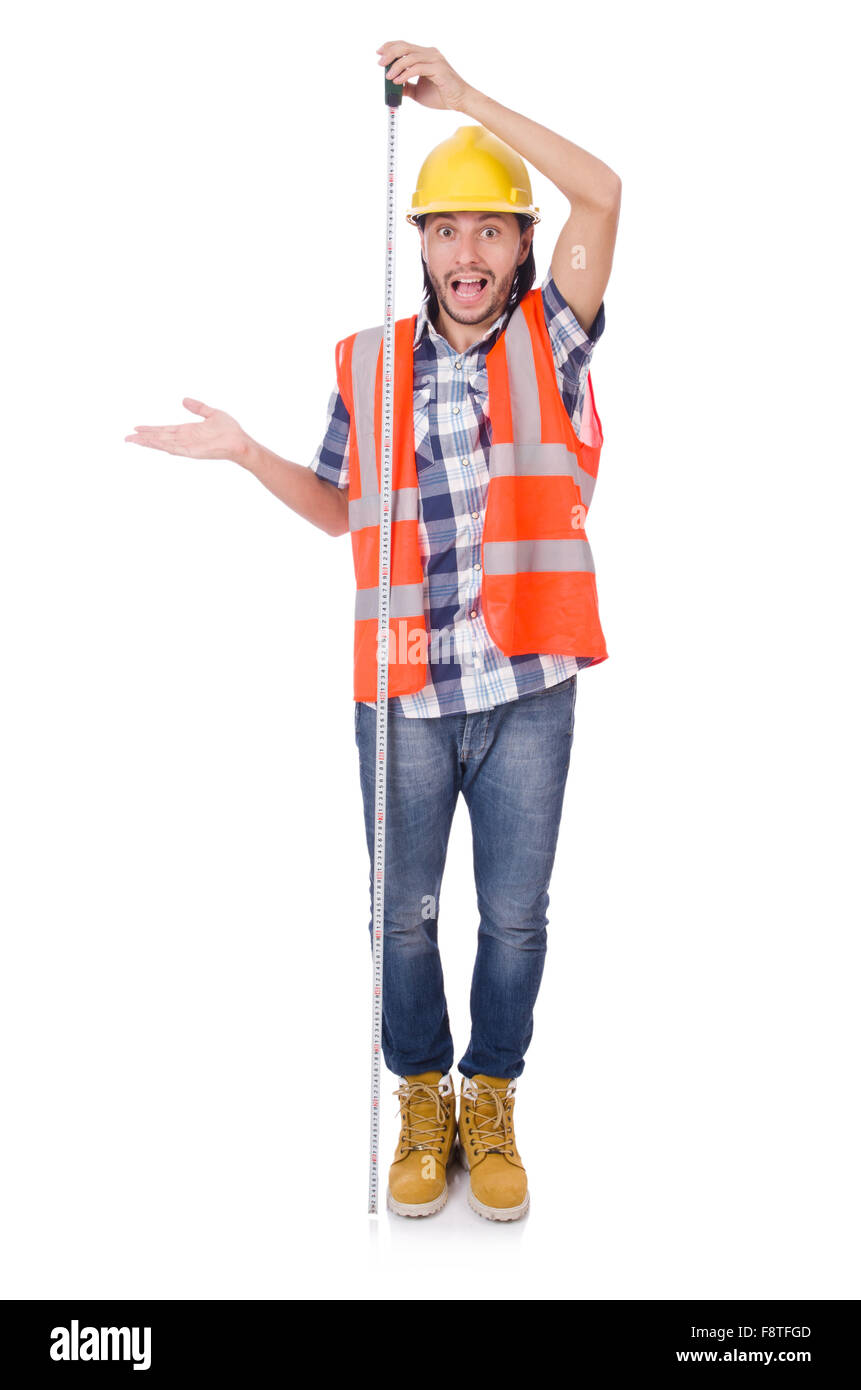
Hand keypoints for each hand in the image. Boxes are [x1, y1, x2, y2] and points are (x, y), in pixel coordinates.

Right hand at [124, 398, 248, 462]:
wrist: (241, 442)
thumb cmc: (230, 430)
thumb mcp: (212, 413)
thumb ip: (198, 407)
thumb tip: (184, 400)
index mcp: (188, 431)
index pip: (165, 430)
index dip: (151, 429)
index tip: (137, 428)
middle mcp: (185, 439)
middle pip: (159, 437)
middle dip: (143, 437)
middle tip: (127, 437)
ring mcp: (187, 446)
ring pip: (162, 443)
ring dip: (147, 442)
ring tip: (132, 440)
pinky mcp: (192, 452)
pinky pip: (174, 448)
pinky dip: (162, 445)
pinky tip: (151, 443)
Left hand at [376, 41, 471, 111]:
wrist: (459, 101)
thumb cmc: (442, 95)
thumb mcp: (418, 91)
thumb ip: (406, 86)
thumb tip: (393, 86)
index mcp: (426, 55)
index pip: (405, 45)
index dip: (390, 46)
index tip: (379, 53)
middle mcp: (430, 53)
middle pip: (405, 47)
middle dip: (390, 53)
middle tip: (380, 63)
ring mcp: (435, 59)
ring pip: (410, 57)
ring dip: (396, 66)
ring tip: (389, 77)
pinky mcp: (438, 68)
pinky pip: (417, 68)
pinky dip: (405, 74)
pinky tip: (398, 81)